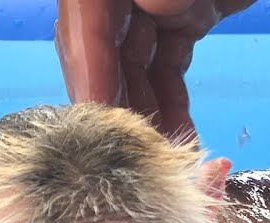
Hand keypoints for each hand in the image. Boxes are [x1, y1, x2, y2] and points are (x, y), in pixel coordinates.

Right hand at [54, 0, 255, 139]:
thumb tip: (160, 5)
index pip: (85, 28)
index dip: (90, 74)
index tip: (96, 123)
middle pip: (100, 55)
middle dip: (113, 107)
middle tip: (126, 157)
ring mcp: (149, 6)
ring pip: (134, 69)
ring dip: (144, 114)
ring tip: (158, 160)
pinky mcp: (183, 17)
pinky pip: (167, 67)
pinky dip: (172, 102)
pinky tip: (181, 139)